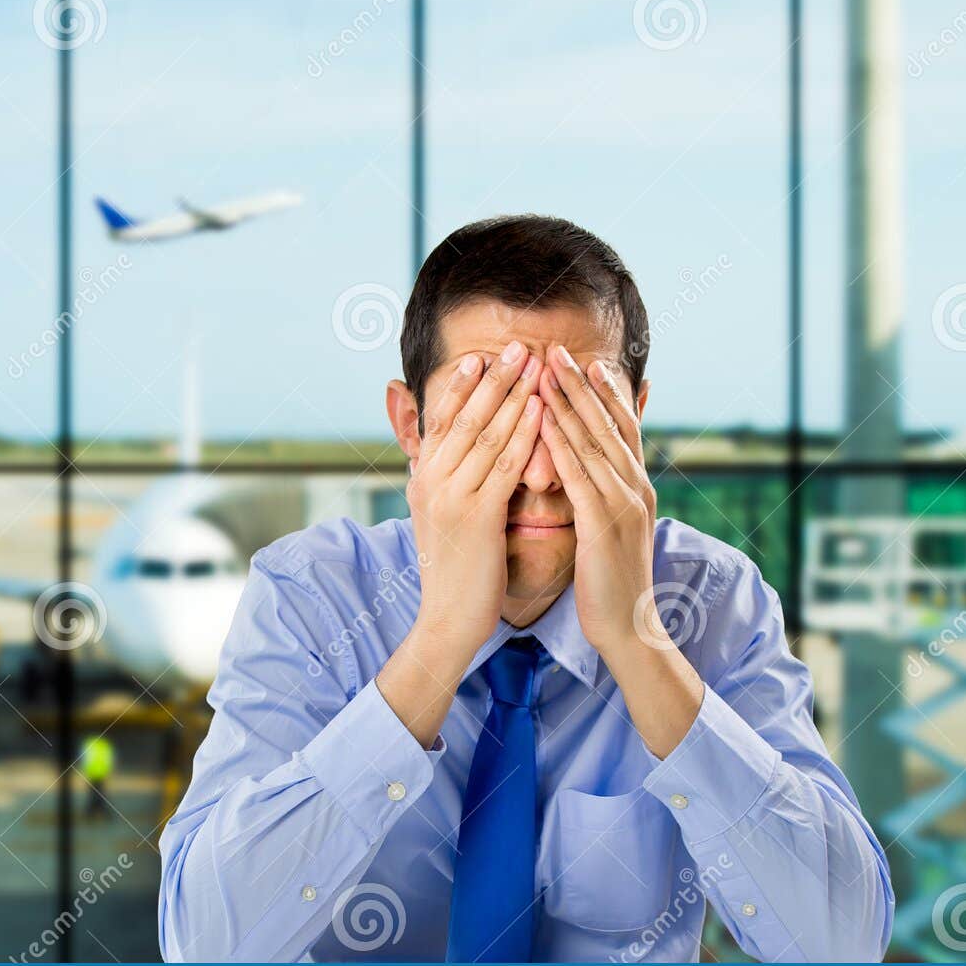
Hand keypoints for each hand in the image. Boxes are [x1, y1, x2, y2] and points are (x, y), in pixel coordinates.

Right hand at [407, 341, 543, 660]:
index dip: (462, 385)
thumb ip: (444, 480)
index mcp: (422, 477)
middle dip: (493, 378)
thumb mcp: (440, 515)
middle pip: (465, 416)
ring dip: (513, 394)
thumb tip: (448, 452)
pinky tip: (543, 410)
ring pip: (485, 434)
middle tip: (517, 346)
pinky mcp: (476, 516)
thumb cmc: (454, 569)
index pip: (442, 419)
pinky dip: (524, 433)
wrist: (448, 618)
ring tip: (535, 365)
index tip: (482, 355)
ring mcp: (451, 496)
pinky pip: (504, 465)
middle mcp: (430, 480)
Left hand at [536, 347, 655, 656]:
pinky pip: (581, 476)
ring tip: (545, 370)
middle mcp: (635, 487)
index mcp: (636, 487)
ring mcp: (623, 504)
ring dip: (568, 402)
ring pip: (594, 442)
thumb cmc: (611, 582)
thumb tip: (590, 474)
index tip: (582, 360)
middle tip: (556, 349)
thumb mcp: (610, 529)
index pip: (620, 427)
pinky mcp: (604, 525)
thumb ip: (604, 497)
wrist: (630, 628)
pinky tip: (544, 421)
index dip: (602, 392)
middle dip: (581, 384)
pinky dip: (562, 444)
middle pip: (607, 423)